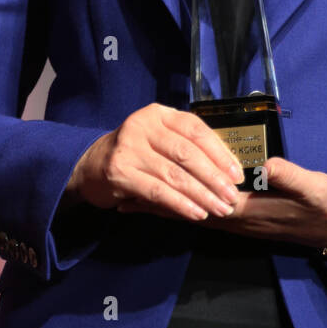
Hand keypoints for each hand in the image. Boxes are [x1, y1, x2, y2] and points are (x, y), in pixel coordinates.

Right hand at [61, 103, 244, 220]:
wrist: (90, 165)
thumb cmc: (135, 153)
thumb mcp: (159, 139)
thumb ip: (187, 146)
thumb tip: (229, 167)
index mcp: (158, 114)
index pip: (196, 130)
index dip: (220, 152)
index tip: (236, 174)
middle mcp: (142, 126)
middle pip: (187, 153)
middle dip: (214, 178)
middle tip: (231, 197)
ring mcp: (129, 148)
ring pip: (174, 175)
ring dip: (201, 195)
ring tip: (218, 208)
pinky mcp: (119, 173)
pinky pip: (158, 191)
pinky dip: (180, 204)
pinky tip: (196, 213)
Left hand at [114, 152, 326, 251]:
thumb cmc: (326, 205)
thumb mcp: (313, 188)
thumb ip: (291, 178)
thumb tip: (269, 165)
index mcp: (248, 210)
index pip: (200, 201)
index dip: (171, 193)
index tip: (142, 185)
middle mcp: (237, 219)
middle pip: (188, 211)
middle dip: (156, 202)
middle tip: (122, 192)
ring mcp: (239, 221)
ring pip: (193, 213)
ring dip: (165, 206)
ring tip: (134, 198)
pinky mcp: (244, 218)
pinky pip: (205, 213)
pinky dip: (183, 207)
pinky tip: (171, 199)